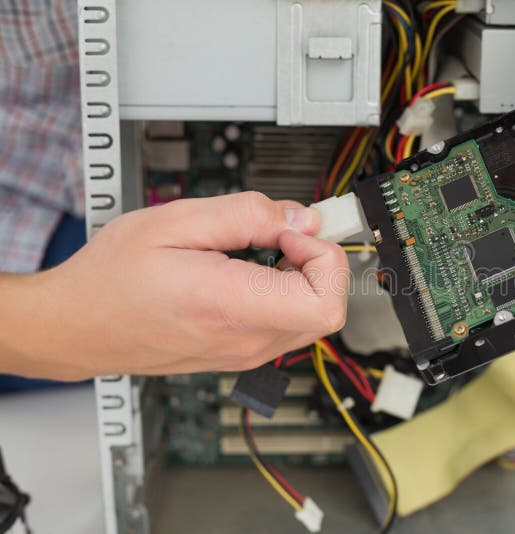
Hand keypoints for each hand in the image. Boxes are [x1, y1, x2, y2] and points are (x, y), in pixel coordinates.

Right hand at [0, 192, 348, 379]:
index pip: (327, 301)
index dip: (322, 256)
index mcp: (230, 306)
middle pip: (329, 310)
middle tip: (278, 236)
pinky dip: (286, 296)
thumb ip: (248, 215)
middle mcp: (244, 340)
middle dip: (316, 263)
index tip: (290, 233)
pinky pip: (288, 327)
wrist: (77, 327)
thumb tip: (300, 219)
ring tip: (257, 253)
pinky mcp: (239, 356)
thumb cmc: (111, 278)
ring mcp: (244, 355)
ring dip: (302, 279)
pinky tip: (250, 273)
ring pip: (313, 320)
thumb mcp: (174, 220)